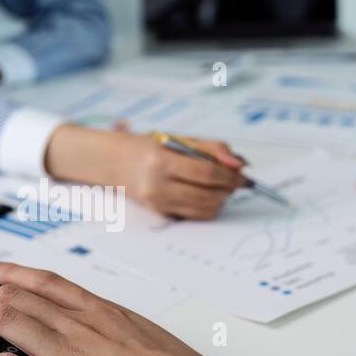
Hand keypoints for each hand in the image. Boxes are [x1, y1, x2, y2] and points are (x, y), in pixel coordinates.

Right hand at [45, 125, 244, 219]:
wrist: (114, 162)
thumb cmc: (149, 147)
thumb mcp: (179, 139)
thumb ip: (212, 149)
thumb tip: (240, 164)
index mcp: (161, 161)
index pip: (206, 173)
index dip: (229, 176)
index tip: (241, 175)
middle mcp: (157, 185)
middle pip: (207, 195)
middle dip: (228, 190)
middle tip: (234, 181)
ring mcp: (157, 203)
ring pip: (203, 210)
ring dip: (220, 200)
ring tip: (220, 187)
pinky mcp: (159, 213)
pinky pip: (193, 215)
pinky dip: (206, 207)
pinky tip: (204, 194)